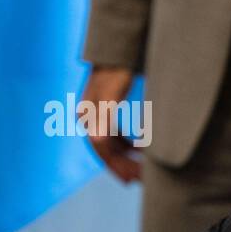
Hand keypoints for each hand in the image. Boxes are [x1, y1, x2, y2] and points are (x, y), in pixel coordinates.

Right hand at [81, 65, 139, 182]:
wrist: (116, 52)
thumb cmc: (116, 71)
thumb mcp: (112, 94)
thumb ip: (104, 116)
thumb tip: (95, 140)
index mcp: (88, 117)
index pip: (101, 149)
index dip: (116, 166)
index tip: (132, 179)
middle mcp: (88, 118)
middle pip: (105, 149)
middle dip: (123, 165)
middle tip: (140, 180)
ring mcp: (96, 115)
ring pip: (110, 143)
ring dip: (125, 157)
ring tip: (142, 170)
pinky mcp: (105, 111)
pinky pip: (114, 134)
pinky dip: (126, 144)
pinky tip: (141, 150)